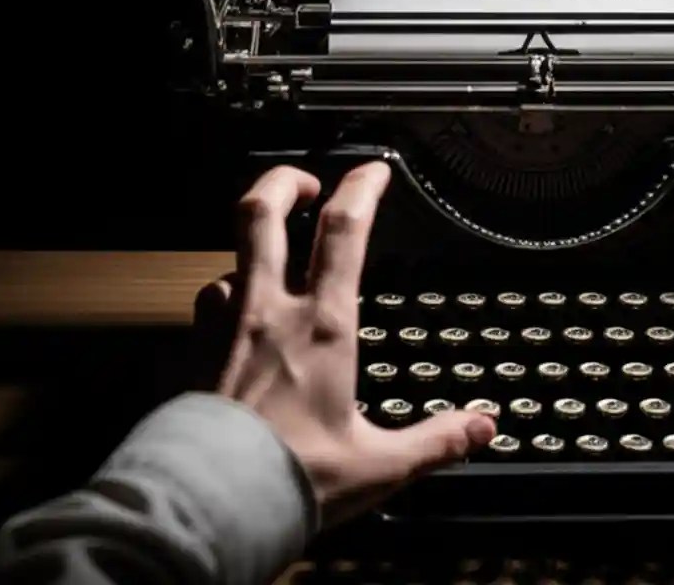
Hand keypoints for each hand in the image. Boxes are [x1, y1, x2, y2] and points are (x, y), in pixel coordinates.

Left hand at [195, 161, 496, 527]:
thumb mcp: (379, 464)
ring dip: (250, 251)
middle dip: (284, 182)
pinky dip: (222, 301)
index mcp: (321, 327)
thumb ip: (434, 441)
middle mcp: (267, 313)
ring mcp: (223, 329)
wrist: (212, 502)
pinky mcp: (192, 356)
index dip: (361, 188)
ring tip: (267, 262)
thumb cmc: (292, 478)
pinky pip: (205, 309)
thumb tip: (481, 428)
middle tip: (303, 181)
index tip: (373, 171)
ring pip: (228, 260)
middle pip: (262, 214)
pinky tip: (231, 320)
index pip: (343, 231)